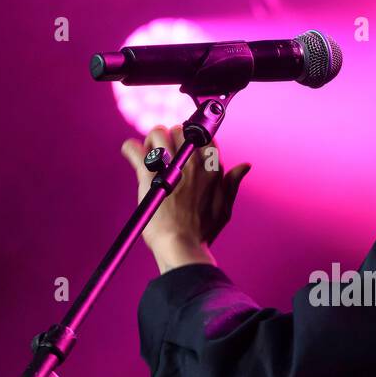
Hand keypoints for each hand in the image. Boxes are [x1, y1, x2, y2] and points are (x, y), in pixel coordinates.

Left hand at [121, 125, 250, 258]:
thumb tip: (245, 166)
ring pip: (157, 133)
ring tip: (150, 155)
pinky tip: (131, 153)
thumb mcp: (224, 207)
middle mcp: (193, 163)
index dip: (191, 141)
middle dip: (169, 138)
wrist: (181, 246)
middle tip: (164, 155)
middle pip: (178, 130)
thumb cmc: (202, 231)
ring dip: (151, 141)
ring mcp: (171, 167)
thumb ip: (232, 183)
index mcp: (212, 168)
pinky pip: (135, 149)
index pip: (202, 137)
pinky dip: (130, 148)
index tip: (184, 151)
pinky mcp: (149, 176)